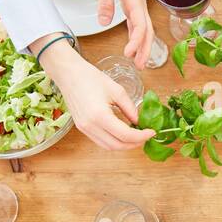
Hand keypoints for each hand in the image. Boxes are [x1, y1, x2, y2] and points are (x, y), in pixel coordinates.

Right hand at [38, 41, 153, 150]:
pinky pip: (101, 141)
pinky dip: (114, 141)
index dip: (141, 136)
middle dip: (134, 144)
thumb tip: (139, 121)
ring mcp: (84, 129)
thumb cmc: (91, 78)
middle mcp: (90, 126)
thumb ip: (130, 108)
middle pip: (117, 145)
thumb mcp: (117, 91)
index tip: (151, 132)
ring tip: (136, 136)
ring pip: (108, 146)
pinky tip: (122, 133)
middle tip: (145, 136)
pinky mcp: (82, 128)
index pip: (125, 135)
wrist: (69, 74)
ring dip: (124, 145)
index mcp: (100, 115)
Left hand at [96, 0, 155, 67]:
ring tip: (139, 62)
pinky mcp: (133, 5)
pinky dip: (139, 37)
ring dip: (143, 46)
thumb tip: (104, 22)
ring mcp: (138, 5)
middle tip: (140, 66)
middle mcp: (139, 4)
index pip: (140, 24)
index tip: (129, 53)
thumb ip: (105, 0)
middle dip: (144, 49)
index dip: (136, 41)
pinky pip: (139, 24)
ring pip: (145, 29)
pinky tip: (134, 46)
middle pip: (147, 31)